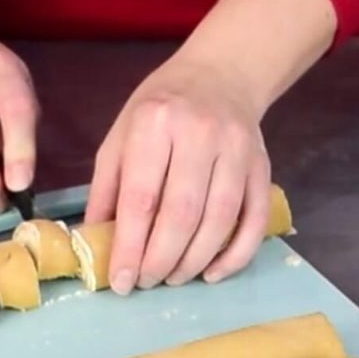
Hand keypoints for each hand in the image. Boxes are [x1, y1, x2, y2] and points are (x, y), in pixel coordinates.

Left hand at [85, 56, 272, 293]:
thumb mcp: (121, 135)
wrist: (221, 75)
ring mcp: (237, 150)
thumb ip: (107, 189)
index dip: (130, 246)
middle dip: (161, 260)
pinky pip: (254, 220)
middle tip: (147, 282)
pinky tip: (213, 272)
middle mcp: (200, 134)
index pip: (141, 197)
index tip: (122, 281)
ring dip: (194, 261)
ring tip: (173, 278)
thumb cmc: (161, 109)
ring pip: (219, 221)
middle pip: (182, 214)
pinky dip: (235, 255)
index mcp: (154, 122)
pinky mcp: (263, 166)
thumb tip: (95, 243)